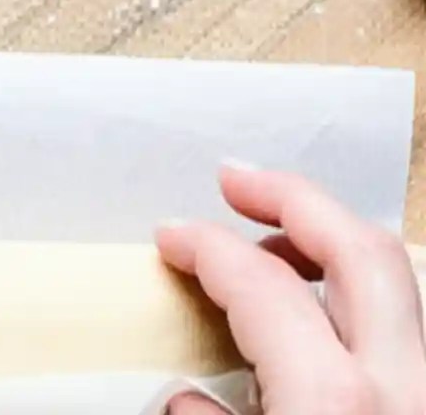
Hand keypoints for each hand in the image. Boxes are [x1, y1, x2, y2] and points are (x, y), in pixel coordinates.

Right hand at [156, 164, 425, 413]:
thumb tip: (189, 400)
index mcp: (332, 399)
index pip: (262, 285)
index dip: (207, 246)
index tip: (172, 236)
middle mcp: (401, 385)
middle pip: (359, 250)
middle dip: (292, 199)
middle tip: (235, 182)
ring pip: (395, 281)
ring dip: (331, 244)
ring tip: (272, 251)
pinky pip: (405, 330)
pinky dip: (359, 300)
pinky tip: (319, 324)